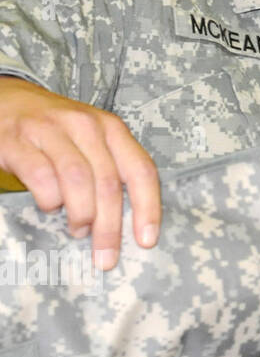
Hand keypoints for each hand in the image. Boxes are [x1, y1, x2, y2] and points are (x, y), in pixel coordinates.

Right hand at [0, 77, 160, 269]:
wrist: (8, 101)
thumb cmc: (57, 132)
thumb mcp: (92, 142)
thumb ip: (110, 171)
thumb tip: (127, 223)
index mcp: (112, 128)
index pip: (141, 170)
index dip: (148, 207)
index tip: (146, 240)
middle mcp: (85, 126)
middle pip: (108, 182)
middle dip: (110, 226)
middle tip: (106, 256)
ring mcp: (50, 131)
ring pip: (78, 180)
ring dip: (81, 214)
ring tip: (79, 230)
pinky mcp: (17, 141)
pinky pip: (41, 177)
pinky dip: (49, 199)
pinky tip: (49, 206)